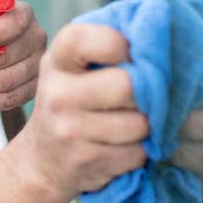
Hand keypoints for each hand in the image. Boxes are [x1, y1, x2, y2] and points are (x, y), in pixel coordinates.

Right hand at [19, 23, 147, 202]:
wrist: (42, 159)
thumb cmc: (73, 101)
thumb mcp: (74, 68)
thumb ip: (105, 48)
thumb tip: (160, 42)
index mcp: (57, 61)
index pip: (84, 40)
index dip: (117, 43)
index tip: (130, 55)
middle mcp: (57, 93)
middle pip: (126, 85)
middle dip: (145, 93)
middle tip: (141, 96)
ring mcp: (69, 129)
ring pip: (139, 124)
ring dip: (146, 126)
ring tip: (131, 123)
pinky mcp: (86, 162)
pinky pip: (137, 153)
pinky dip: (140, 151)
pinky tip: (124, 145)